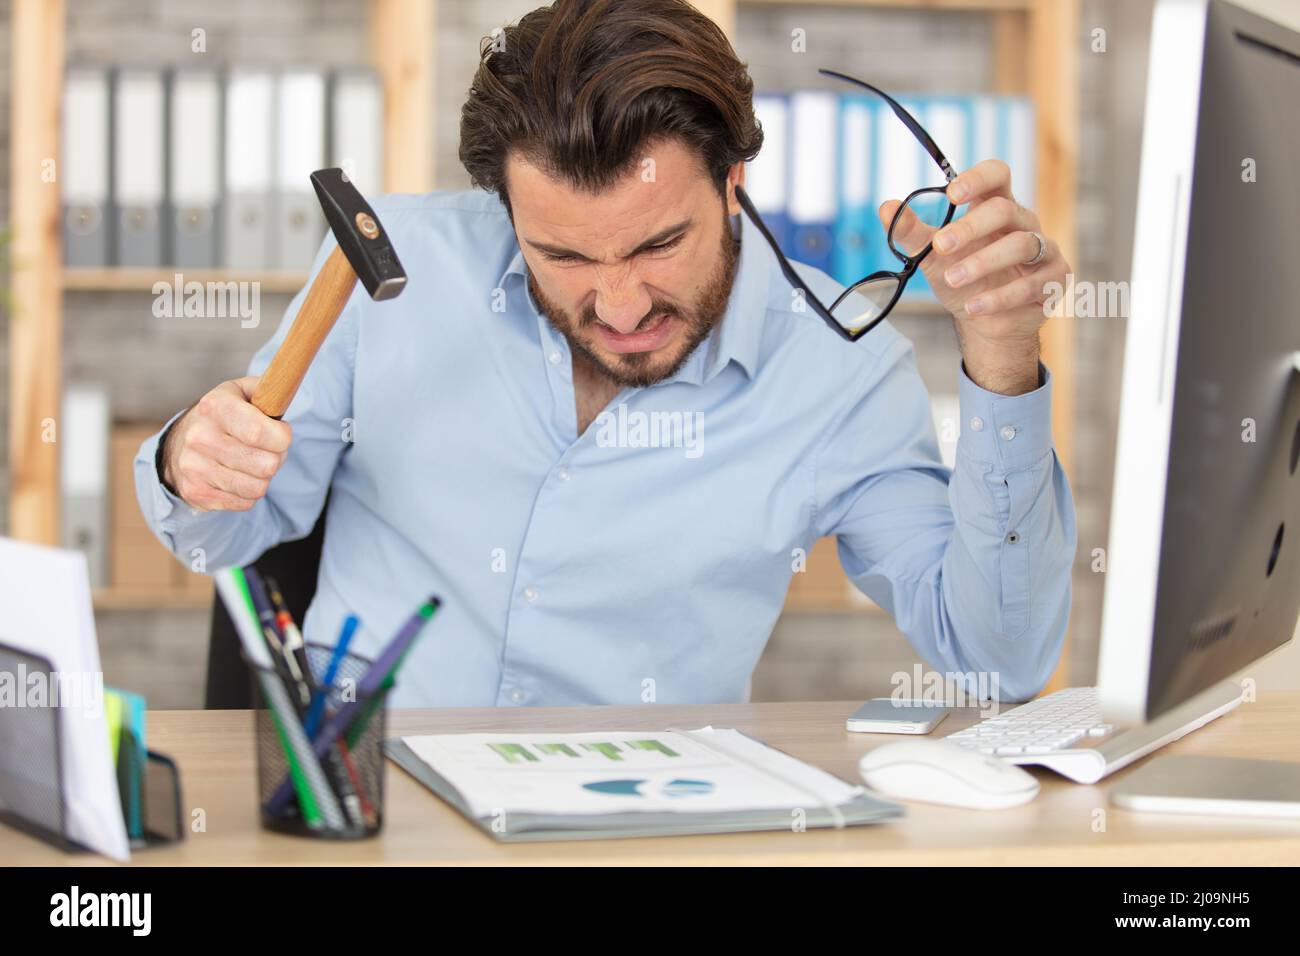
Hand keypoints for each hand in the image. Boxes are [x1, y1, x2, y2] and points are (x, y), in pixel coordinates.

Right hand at [163, 376, 292, 510]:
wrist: (181, 444)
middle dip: (277, 458)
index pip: (260, 432)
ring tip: (252, 462)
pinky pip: (245, 502)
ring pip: (258, 487)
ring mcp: (194, 467)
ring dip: (263, 478)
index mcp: (215, 406)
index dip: (282, 437)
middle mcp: (199, 437)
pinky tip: (237, 476)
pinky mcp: (196, 492)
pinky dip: (249, 492)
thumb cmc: (225, 416)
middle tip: (266, 449)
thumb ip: (268, 389)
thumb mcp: (242, 392)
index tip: (281, 432)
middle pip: (266, 465)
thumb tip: (286, 388)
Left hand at [880, 158, 1069, 393]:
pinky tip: (973, 306)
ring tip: (952, 280)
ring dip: (984, 262)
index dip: (978, 178)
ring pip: (1022, 244)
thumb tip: (886, 207)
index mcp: (996, 208)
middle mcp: (1024, 223)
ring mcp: (1045, 250)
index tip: (952, 194)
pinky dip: (999, 298)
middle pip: (1005, 210)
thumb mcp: (932, 257)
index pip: (997, 176)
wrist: (983, 324)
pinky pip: (1031, 285)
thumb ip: (912, 233)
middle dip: (971, 227)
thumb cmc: (961, 280)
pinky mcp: (1054, 280)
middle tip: (940, 246)